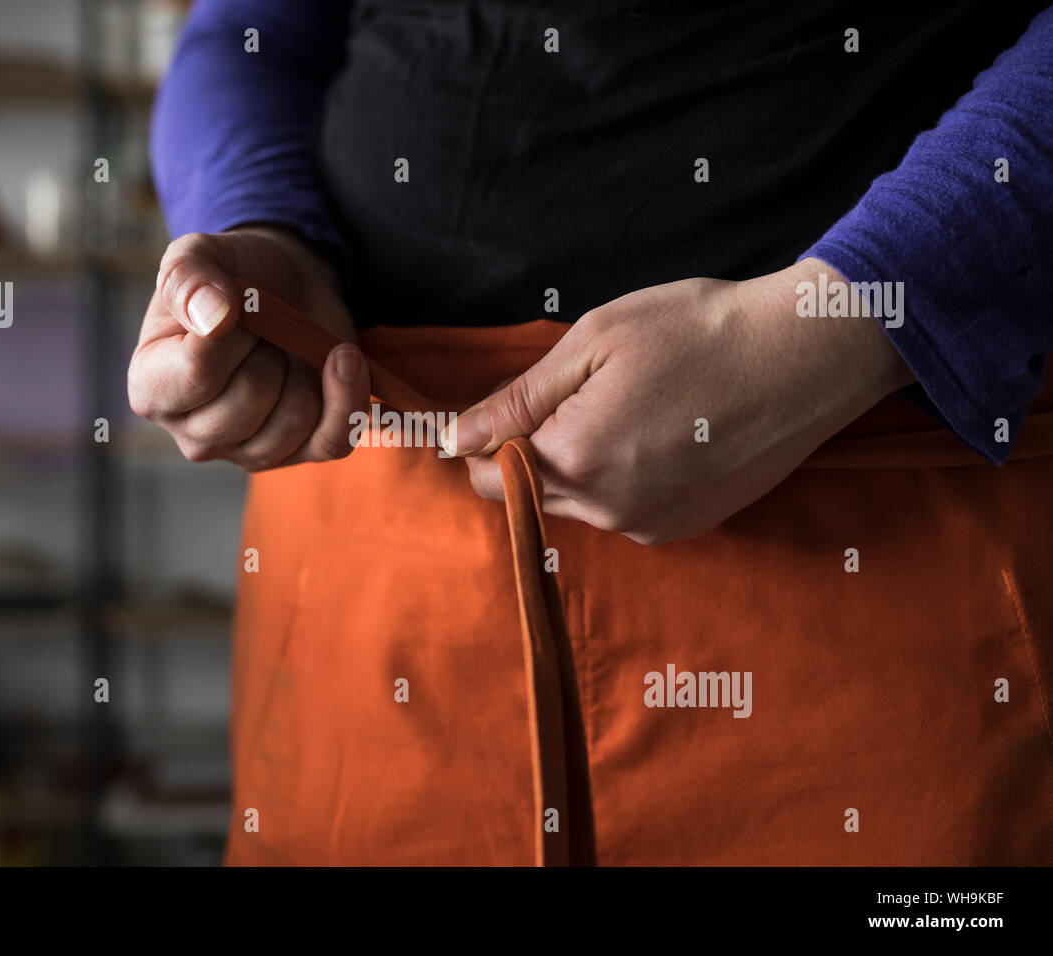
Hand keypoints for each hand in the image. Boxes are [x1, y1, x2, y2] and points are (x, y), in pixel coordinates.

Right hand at [128, 226, 368, 468]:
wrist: (285, 286)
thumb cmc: (233, 275)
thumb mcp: (198, 255)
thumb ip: (186, 277)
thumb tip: (213, 315)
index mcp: (152, 389)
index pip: (197, 375)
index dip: (232, 331)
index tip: (239, 301)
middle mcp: (192, 433)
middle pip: (249, 401)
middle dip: (269, 346)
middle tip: (263, 325)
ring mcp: (247, 452)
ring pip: (293, 420)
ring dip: (303, 366)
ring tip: (287, 344)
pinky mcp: (299, 454)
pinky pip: (333, 440)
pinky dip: (347, 396)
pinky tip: (344, 358)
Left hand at [442, 258, 913, 543]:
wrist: (808, 353)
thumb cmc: (699, 330)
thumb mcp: (594, 342)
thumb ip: (517, 398)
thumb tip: (456, 437)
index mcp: (576, 459)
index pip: (488, 476)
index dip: (485, 440)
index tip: (508, 404)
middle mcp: (610, 510)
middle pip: (530, 495)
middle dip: (532, 452)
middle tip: (579, 394)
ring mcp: (652, 527)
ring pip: (579, 505)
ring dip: (581, 465)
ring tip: (630, 406)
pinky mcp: (688, 528)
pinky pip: (626, 512)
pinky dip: (625, 480)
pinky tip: (661, 432)